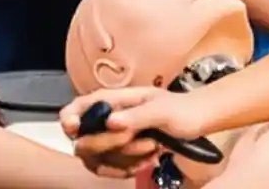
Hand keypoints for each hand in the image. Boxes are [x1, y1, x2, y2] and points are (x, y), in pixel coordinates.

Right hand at [59, 87, 204, 178]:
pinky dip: (127, 169)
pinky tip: (147, 160)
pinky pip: (109, 169)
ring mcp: (112, 137)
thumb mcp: (162, 110)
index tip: (74, 129)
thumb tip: (111, 122)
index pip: (78, 107)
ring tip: (151, 147)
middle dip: (109, 144)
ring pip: (97, 158)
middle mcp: (107, 118)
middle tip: (134, 138)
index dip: (70, 118)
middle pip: (84, 138)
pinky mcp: (120, 154)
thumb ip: (137, 115)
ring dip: (125, 158)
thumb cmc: (181, 109)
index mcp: (114, 99)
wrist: (198, 121)